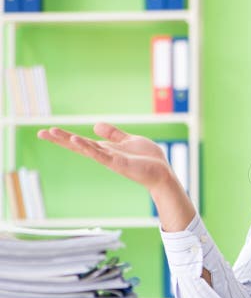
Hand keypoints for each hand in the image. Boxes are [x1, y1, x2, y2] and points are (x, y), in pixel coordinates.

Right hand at [37, 122, 171, 191]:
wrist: (163, 173)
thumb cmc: (148, 159)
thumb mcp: (129, 140)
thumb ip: (114, 134)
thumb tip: (95, 125)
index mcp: (106, 149)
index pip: (81, 141)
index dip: (65, 136)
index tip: (47, 131)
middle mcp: (105, 155)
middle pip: (78, 145)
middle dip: (60, 140)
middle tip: (41, 133)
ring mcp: (110, 160)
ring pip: (86, 148)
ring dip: (70, 140)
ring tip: (53, 132)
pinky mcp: (118, 163)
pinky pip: (100, 154)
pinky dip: (88, 148)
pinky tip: (77, 140)